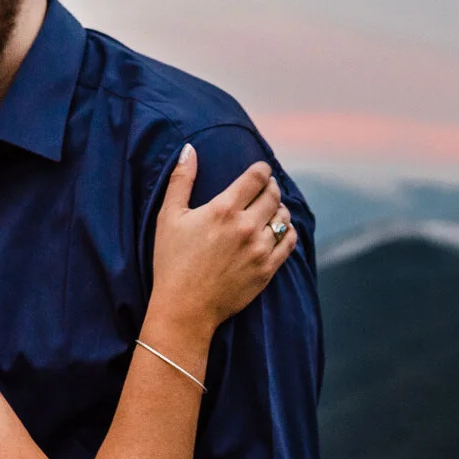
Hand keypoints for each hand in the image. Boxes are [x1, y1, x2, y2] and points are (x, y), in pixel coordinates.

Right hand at [149, 145, 299, 336]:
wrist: (184, 308)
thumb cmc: (172, 262)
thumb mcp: (169, 217)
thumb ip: (181, 180)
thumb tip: (189, 149)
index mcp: (223, 210)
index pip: (256, 177)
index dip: (262, 169)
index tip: (261, 170)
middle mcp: (246, 227)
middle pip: (273, 195)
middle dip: (271, 186)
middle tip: (266, 186)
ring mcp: (260, 249)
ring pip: (283, 217)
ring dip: (280, 207)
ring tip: (272, 207)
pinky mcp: (267, 270)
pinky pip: (289, 242)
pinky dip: (288, 231)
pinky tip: (280, 229)